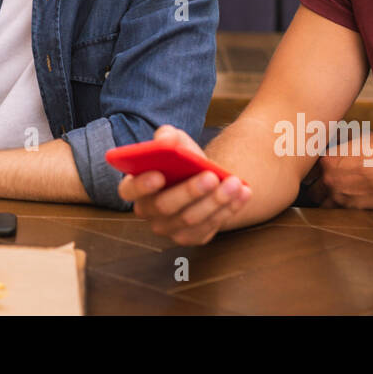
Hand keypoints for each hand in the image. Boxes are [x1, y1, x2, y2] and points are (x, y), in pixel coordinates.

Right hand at [117, 125, 250, 245]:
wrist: (203, 178)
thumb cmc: (183, 159)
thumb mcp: (175, 141)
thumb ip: (167, 136)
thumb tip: (166, 140)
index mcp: (134, 187)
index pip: (129, 190)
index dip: (141, 185)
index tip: (159, 174)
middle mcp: (148, 212)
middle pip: (165, 207)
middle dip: (189, 191)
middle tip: (211, 176)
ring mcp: (169, 229)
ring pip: (191, 219)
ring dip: (215, 201)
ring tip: (235, 182)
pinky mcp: (192, 237)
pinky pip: (209, 227)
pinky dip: (228, 210)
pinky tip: (243, 193)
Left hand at [303, 137, 372, 208]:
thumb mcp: (359, 140)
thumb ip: (342, 147)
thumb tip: (337, 145)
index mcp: (328, 160)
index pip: (308, 169)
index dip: (311, 170)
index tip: (314, 171)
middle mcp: (329, 179)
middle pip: (310, 188)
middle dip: (315, 186)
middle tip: (321, 184)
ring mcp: (339, 196)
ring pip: (320, 202)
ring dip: (324, 199)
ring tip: (332, 195)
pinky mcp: (352, 209)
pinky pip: (336, 211)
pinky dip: (338, 207)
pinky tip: (345, 201)